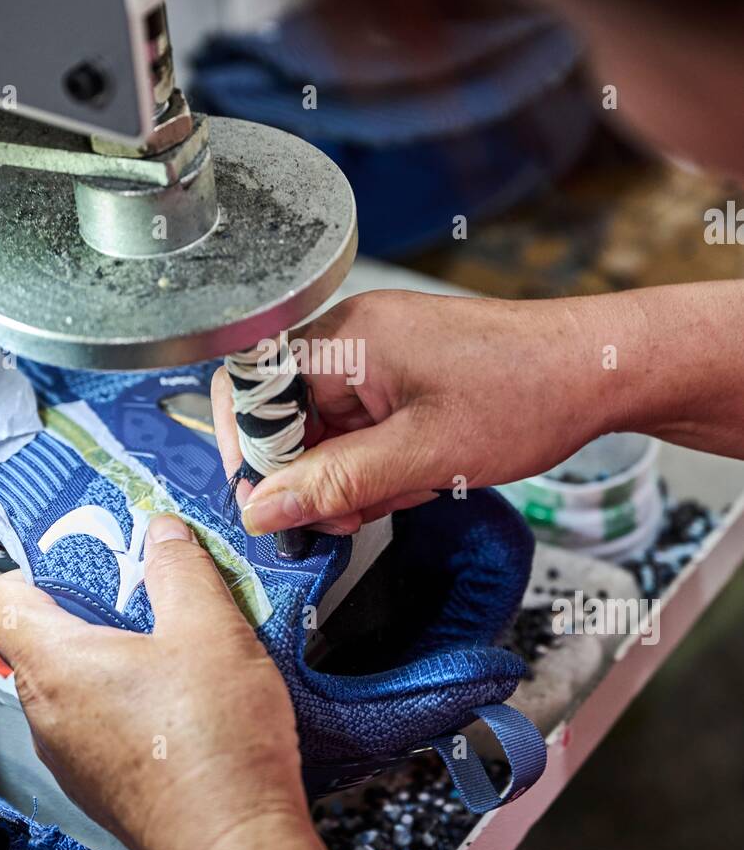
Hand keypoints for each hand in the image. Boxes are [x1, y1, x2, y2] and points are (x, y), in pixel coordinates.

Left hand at [0, 516, 307, 849]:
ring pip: (74, 683)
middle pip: (41, 638)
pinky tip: (187, 700)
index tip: (87, 558)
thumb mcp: (210, 627)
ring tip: (178, 646)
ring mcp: (71, 756)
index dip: (35, 569)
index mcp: (55, 665)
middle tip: (149, 593)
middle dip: (93, 607)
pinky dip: (130, 702)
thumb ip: (180, 569)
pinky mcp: (102, 785)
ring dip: (116, 656)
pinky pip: (98, 724)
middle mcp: (49, 714)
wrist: (235, 844)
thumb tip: (162, 535)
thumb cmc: (215, 745)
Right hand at [213, 288, 616, 535]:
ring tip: (410, 488)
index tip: (279, 507)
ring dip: (356, 475)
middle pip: (286, 417)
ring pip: (326, 431)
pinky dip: (381, 462)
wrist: (597, 370)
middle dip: (317, 476)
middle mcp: (353, 337)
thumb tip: (262, 510)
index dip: (253, 455)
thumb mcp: (423, 456)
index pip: (251, 392)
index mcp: (346, 339)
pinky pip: (361, 426)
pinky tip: (422, 476)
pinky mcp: (402, 373)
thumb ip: (335, 483)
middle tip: (355, 513)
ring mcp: (378, 354)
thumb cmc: (525, 394)